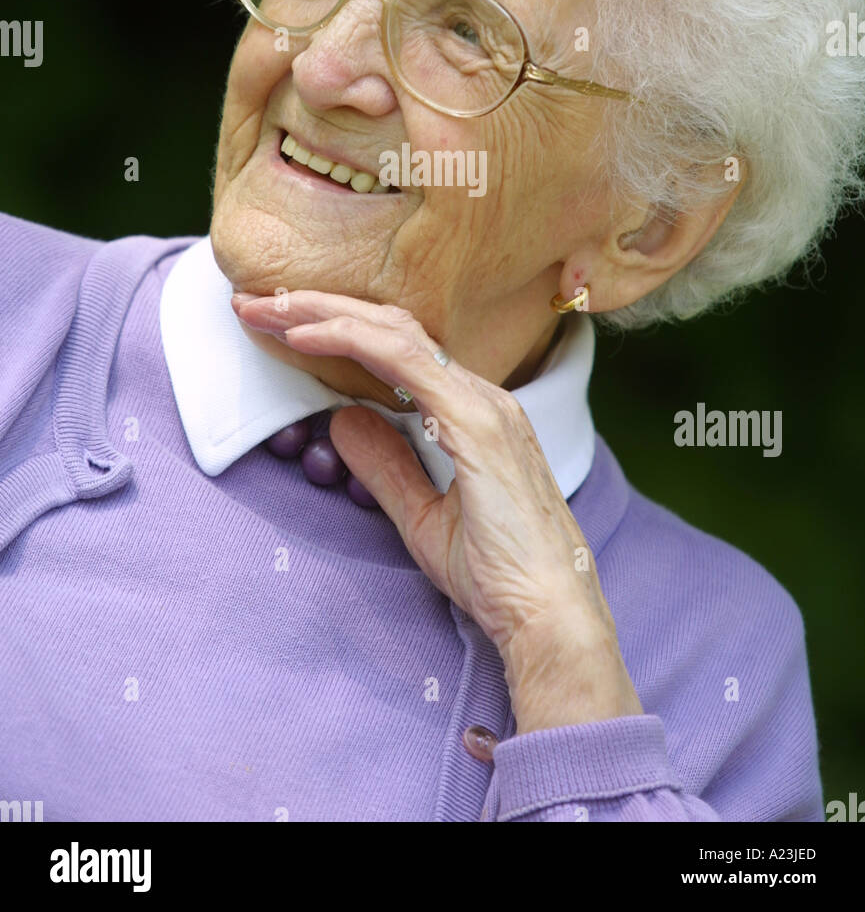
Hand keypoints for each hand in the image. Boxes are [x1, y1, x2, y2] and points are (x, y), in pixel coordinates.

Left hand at [232, 289, 642, 731]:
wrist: (551, 617)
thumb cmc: (500, 575)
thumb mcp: (423, 517)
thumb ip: (386, 467)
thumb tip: (341, 422)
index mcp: (472, 412)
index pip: (397, 348)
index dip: (338, 328)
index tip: (279, 327)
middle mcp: (480, 395)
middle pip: (390, 326)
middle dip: (319, 308)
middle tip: (256, 304)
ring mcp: (482, 403)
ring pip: (392, 331)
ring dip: (323, 313)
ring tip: (267, 308)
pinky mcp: (477, 421)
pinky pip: (403, 360)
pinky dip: (349, 339)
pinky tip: (303, 336)